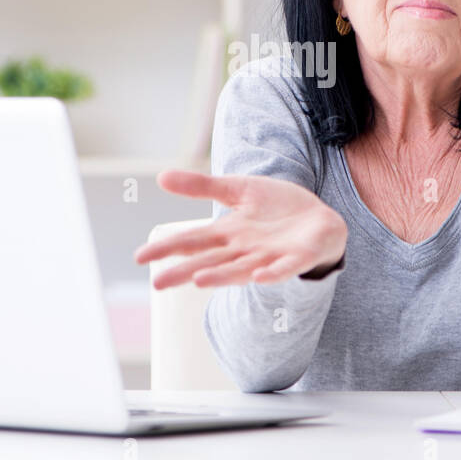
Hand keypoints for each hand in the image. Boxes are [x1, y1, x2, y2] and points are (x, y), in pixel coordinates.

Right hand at [134, 170, 347, 288]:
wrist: (320, 217)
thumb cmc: (277, 208)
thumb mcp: (238, 189)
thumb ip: (202, 186)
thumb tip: (161, 176)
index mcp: (228, 233)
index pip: (192, 241)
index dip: (168, 248)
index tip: (140, 257)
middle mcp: (244, 250)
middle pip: (209, 261)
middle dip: (185, 272)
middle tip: (158, 283)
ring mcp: (270, 256)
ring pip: (241, 269)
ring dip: (221, 276)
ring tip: (198, 281)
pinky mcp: (296, 257)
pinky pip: (283, 268)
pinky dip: (271, 273)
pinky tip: (258, 276)